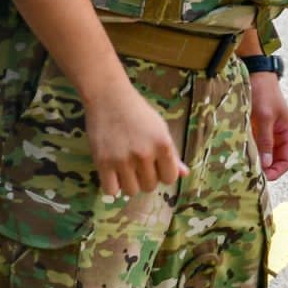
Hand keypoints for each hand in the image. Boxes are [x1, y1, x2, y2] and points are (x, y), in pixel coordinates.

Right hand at [84, 77, 184, 199]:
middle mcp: (144, 153)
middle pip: (150, 186)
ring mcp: (122, 159)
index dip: (163, 174)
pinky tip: (113, 174)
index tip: (156, 166)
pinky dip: (112, 186)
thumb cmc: (138, 112)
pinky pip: (111, 191)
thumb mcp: (160, 128)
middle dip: (146, 178)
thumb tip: (184, 174)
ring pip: (132, 191)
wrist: (109, 96)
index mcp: (163, 144)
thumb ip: (172, 154)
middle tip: (138, 164)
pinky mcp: (102, 162)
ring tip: (125, 168)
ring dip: (130, 183)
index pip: (170, 178)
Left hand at [249, 72, 287, 181]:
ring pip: (264, 154)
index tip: (262, 178)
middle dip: (265, 169)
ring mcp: (268, 132)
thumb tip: (267, 164)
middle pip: (275, 160)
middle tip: (249, 175)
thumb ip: (266, 140)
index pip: (287, 161)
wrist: (255, 73)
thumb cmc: (264, 92)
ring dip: (255, 161)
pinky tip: (238, 154)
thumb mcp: (265, 117)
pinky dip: (248, 151)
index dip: (276, 172)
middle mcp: (279, 135)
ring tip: (242, 167)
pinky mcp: (257, 128)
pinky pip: (254, 145)